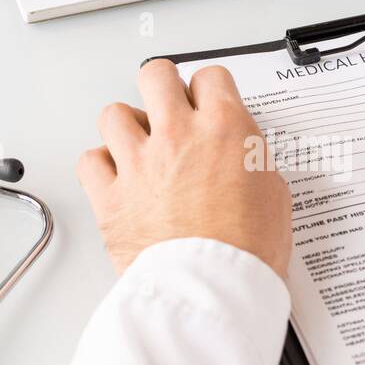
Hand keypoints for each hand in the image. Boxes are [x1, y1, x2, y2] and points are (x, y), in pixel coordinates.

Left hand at [77, 59, 293, 277]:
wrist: (214, 289)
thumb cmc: (248, 251)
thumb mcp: (274, 193)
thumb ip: (248, 160)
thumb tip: (239, 155)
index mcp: (224, 128)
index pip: (210, 78)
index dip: (209, 91)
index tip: (208, 103)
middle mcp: (177, 137)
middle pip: (155, 75)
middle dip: (163, 87)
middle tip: (168, 106)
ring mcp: (139, 165)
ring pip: (114, 114)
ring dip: (127, 126)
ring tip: (139, 145)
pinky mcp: (110, 198)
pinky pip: (90, 161)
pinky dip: (100, 166)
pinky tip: (117, 177)